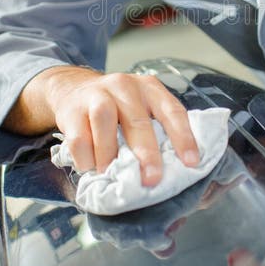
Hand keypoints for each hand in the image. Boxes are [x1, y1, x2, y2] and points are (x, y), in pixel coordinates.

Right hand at [46, 67, 198, 183]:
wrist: (72, 87)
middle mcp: (125, 86)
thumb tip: (175, 169)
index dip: (183, 137)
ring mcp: (96, 95)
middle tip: (152, 178)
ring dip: (110, 152)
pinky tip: (90, 167)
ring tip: (113, 175)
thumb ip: (156, 129)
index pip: (172, 110)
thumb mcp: (141, 107)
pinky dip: (85, 157)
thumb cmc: (116, 105)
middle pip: (138, 120)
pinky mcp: (72, 110)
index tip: (191, 162)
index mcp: (150, 88)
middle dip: (147, 152)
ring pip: (104, 121)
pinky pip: (78, 136)